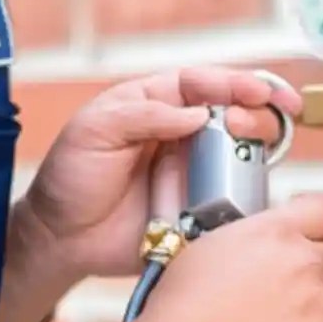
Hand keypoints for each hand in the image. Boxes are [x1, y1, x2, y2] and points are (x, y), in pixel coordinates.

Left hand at [21, 68, 300, 278]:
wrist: (62, 239)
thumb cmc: (70, 177)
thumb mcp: (94, 130)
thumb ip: (144, 114)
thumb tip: (198, 114)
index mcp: (157, 104)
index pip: (204, 84)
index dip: (236, 82)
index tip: (260, 91)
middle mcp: (184, 135)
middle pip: (236, 112)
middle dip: (255, 111)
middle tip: (250, 123)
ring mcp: (195, 172)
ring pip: (244, 151)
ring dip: (259, 144)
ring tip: (253, 147)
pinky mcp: (201, 209)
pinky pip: (236, 196)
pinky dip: (252, 190)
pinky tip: (255, 188)